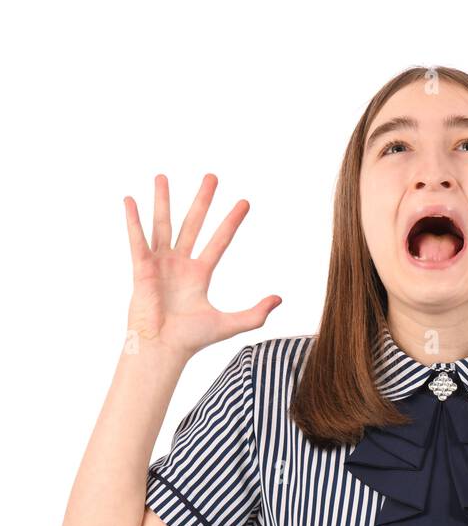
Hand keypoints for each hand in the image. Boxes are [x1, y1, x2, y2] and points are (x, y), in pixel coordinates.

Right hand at [124, 173, 280, 360]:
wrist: (162, 349)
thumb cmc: (190, 340)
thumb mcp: (229, 324)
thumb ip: (255, 313)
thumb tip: (279, 299)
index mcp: (199, 274)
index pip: (220, 241)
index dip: (232, 222)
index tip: (245, 202)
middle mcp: (179, 264)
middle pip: (193, 224)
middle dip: (203, 201)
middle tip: (212, 177)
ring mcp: (160, 264)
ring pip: (163, 225)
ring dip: (163, 201)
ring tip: (162, 177)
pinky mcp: (142, 268)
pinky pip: (137, 239)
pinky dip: (133, 220)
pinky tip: (130, 200)